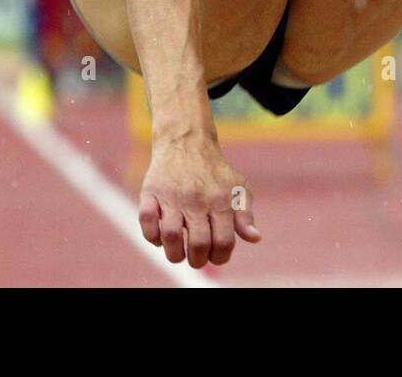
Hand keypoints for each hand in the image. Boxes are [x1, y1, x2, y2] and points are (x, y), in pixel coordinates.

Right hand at [138, 132, 261, 267]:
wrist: (187, 141)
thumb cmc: (216, 171)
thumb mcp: (238, 188)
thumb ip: (246, 215)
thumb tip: (255, 238)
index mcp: (220, 201)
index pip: (223, 242)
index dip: (220, 257)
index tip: (215, 256)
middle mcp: (197, 200)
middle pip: (197, 244)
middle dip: (197, 260)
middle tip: (196, 257)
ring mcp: (172, 197)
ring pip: (170, 236)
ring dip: (173, 253)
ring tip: (178, 252)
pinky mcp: (151, 192)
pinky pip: (146, 221)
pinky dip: (151, 236)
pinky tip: (160, 235)